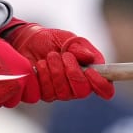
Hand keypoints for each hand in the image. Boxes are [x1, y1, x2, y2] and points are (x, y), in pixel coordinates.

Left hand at [0, 20, 114, 100]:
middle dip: (73, 73)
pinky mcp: (44, 94)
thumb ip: (80, 47)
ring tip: (50, 56)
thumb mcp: (67, 38)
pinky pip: (47, 93)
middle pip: (82, 92)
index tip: (91, 71)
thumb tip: (91, 58)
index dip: (101, 85)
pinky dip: (44, 76)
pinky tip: (40, 65)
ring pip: (64, 93)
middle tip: (65, 56)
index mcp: (90, 73)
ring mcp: (60, 92)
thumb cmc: (51, 40)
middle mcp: (77, 86)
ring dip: (56, 71)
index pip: (105, 89)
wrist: (27, 40)